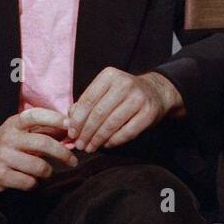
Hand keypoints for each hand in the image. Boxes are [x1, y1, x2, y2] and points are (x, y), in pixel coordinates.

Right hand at [0, 107, 78, 193]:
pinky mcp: (0, 175)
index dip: (54, 118)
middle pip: (43, 144)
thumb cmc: (6, 146)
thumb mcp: (19, 132)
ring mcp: (3, 157)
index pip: (35, 115)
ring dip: (47, 171)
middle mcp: (8, 138)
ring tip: (46, 171)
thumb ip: (42, 129)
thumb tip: (71, 128)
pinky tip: (31, 180)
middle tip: (72, 161)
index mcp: (14, 124)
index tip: (69, 125)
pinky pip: (28, 182)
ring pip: (38, 166)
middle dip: (63, 153)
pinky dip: (34, 183)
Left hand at [67, 68, 183, 153]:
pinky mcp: (148, 113)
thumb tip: (68, 124)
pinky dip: (113, 141)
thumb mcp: (104, 91)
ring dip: (97, 139)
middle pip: (98, 113)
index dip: (77, 119)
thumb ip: (85, 104)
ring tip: (90, 147)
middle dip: (86, 132)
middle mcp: (125, 84)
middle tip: (80, 144)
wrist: (155, 92)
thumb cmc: (122, 95)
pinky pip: (126, 132)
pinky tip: (106, 145)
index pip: (88, 100)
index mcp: (110, 75)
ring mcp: (138, 98)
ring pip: (111, 124)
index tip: (71, 133)